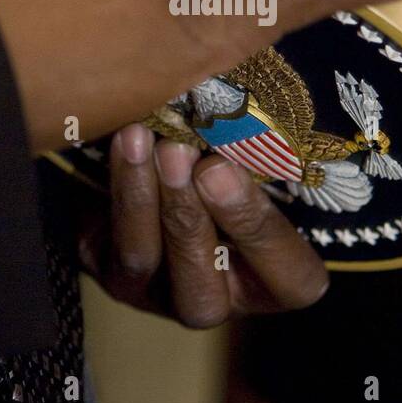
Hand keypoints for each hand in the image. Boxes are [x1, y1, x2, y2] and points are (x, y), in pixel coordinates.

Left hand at [74, 124, 328, 325]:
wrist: (174, 159)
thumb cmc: (243, 157)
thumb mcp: (269, 159)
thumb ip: (270, 153)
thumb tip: (276, 102)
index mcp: (276, 283)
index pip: (291, 282)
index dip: (260, 231)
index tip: (228, 170)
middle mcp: (220, 300)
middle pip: (204, 294)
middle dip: (188, 216)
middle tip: (179, 150)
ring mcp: (159, 295)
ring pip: (143, 263)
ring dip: (142, 198)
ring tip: (140, 138)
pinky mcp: (115, 274)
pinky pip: (110, 243)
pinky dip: (120, 188)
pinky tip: (124, 141)